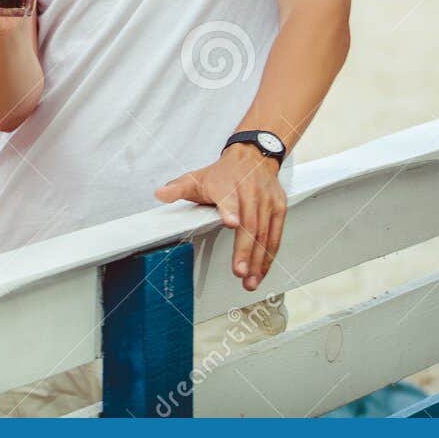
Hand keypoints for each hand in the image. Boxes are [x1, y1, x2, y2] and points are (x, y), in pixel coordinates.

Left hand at [155, 144, 286, 291]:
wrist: (253, 157)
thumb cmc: (223, 173)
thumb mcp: (196, 177)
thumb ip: (178, 189)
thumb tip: (159, 195)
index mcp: (226, 185)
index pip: (229, 198)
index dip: (230, 210)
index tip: (231, 223)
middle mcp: (249, 193)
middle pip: (250, 223)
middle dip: (245, 250)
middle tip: (239, 271)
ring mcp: (266, 201)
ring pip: (264, 233)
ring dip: (258, 260)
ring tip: (250, 280)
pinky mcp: (278, 208)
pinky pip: (275, 235)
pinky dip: (269, 255)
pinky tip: (262, 271)